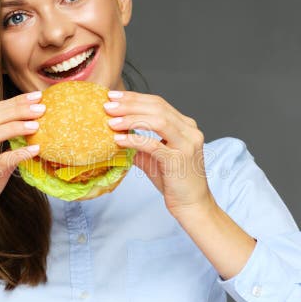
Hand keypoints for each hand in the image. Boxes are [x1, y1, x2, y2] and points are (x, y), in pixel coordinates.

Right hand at [0, 90, 44, 228]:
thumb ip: (9, 149)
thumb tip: (33, 140)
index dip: (15, 101)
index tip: (35, 96)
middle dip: (18, 108)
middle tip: (41, 105)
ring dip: (15, 126)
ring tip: (37, 123)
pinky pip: (0, 160)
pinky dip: (18, 153)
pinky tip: (34, 149)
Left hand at [103, 90, 217, 217]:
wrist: (192, 205)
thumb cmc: (174, 182)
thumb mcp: (154, 159)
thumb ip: (140, 145)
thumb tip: (116, 135)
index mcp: (185, 126)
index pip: (158, 103)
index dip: (135, 98)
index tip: (114, 96)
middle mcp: (189, 131)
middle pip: (157, 107)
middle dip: (130, 104)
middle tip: (108, 104)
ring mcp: (186, 144)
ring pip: (157, 121)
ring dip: (131, 118)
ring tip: (111, 121)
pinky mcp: (179, 160)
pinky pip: (153, 144)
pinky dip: (134, 140)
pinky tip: (119, 139)